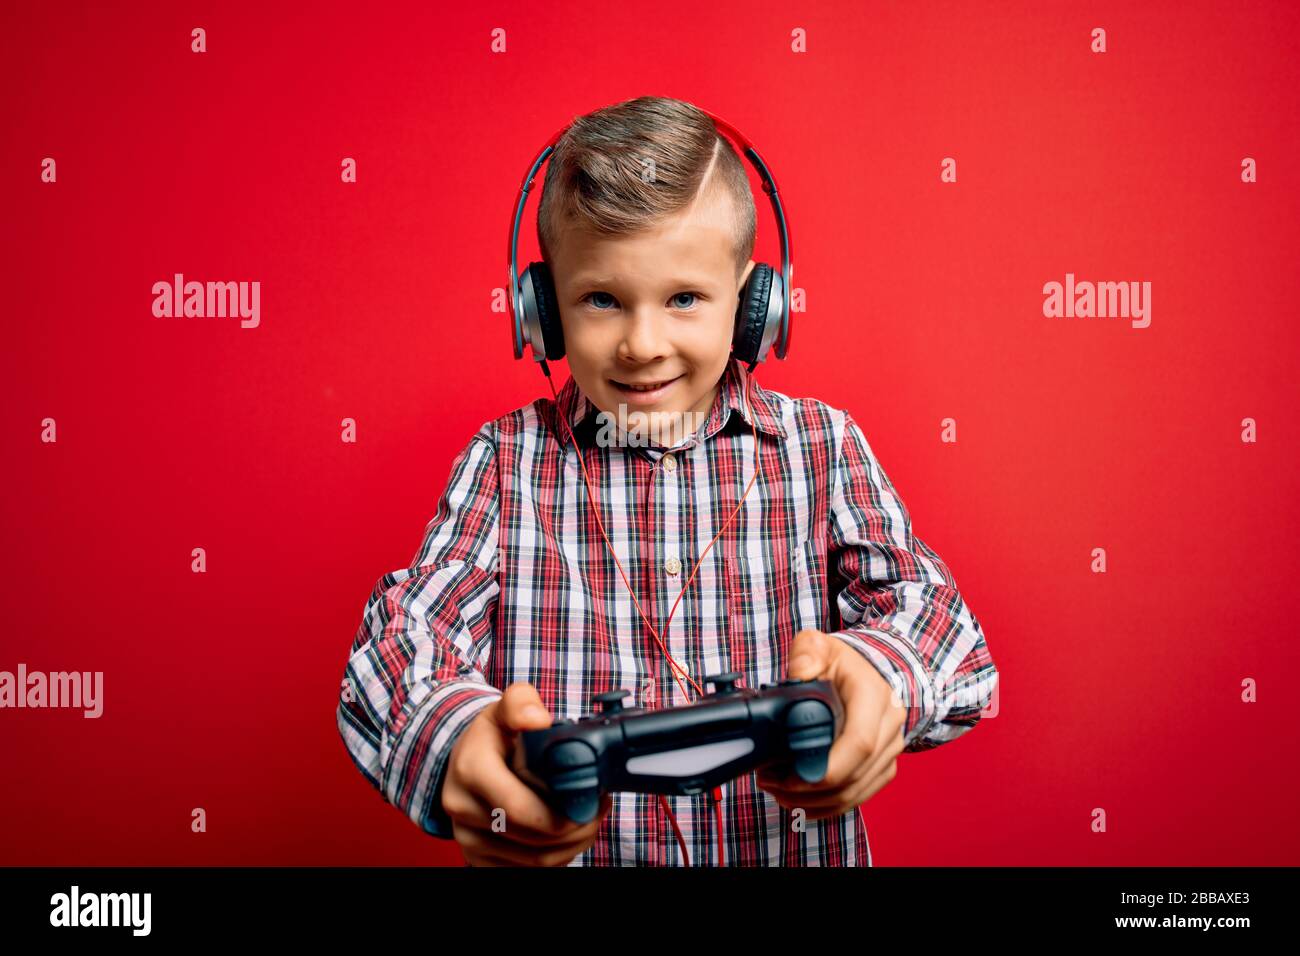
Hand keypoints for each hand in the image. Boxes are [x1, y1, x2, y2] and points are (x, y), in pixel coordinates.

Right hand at [441, 682, 612, 865]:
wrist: (462, 760)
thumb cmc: (493, 735)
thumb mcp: (504, 707)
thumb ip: (522, 703)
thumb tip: (538, 720)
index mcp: (470, 770)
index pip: (521, 808)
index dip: (564, 812)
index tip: (592, 798)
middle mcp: (462, 809)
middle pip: (534, 839)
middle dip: (576, 828)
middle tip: (597, 808)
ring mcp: (467, 839)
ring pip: (535, 860)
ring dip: (571, 845)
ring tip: (588, 819)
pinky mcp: (477, 859)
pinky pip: (526, 870)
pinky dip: (555, 857)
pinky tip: (566, 835)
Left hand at [756, 628, 905, 820]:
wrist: (866, 671)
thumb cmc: (839, 661)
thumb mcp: (817, 645)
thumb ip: (806, 654)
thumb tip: (799, 675)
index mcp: (874, 696)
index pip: (859, 742)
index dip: (826, 768)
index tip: (791, 777)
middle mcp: (889, 725)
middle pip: (854, 776)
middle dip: (808, 789)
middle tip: (770, 782)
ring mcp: (890, 750)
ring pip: (855, 793)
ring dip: (814, 802)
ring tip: (777, 791)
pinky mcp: (883, 767)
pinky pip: (858, 797)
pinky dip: (827, 806)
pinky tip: (798, 801)